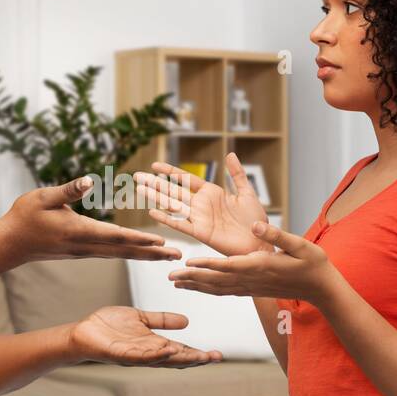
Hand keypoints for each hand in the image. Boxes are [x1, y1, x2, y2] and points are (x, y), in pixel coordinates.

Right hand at [0, 176, 181, 264]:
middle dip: (153, 253)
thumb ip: (68, 190)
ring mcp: (85, 251)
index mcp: (79, 231)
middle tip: (178, 256)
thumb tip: (90, 180)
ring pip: (121, 254)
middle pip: (125, 251)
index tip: (162, 241)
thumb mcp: (43, 197)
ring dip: (146, 255)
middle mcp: (86, 245)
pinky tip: (142, 253)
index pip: (115, 236)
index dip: (139, 238)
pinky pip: (112, 254)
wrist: (10, 243)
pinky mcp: (82, 252)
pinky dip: (131, 253)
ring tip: (168, 257)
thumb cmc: (24, 216)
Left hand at [67, 306, 222, 367]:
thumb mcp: (141, 319)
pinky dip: (155, 355)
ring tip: (199, 356)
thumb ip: (162, 320)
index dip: (198, 353)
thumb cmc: (110, 326)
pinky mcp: (121, 354)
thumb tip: (186, 321)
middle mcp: (148, 353)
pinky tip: (168, 350)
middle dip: (196, 359)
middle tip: (216, 358)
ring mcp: (136, 356)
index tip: (217, 354)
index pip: (180, 351)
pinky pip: (141, 356)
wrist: (84, 331)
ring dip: (181, 358)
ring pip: (162, 359)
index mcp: (154, 345)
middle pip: (176, 359)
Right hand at [133, 152, 270, 256]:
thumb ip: (237, 174)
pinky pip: (180, 224)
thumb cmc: (255, 220)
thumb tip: (230, 154)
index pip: (185, 179)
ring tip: (139, 189)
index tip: (154, 165)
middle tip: (136, 176)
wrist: (260, 241)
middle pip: (173, 191)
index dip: (169, 172)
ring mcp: (199, 218)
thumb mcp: (247, 193)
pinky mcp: (201, 232)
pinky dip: (167, 219)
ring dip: (156, 197)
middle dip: (155, 183)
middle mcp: (201, 205)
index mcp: (211, 193)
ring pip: (173, 205)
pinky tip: (153, 212)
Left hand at [168, 221, 340, 304]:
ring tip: (176, 284)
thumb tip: (254, 224)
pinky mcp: (252, 291)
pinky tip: (199, 288)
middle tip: (170, 278)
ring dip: (196, 286)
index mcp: (261, 267)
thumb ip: (276, 234)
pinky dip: (209, 290)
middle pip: (216, 281)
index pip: (229, 267)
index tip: (188, 264)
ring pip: (218, 289)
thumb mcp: (300, 244)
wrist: (321, 289)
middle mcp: (252, 280)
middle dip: (192, 279)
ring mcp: (251, 288)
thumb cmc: (313, 264)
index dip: (207, 266)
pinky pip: (225, 292)